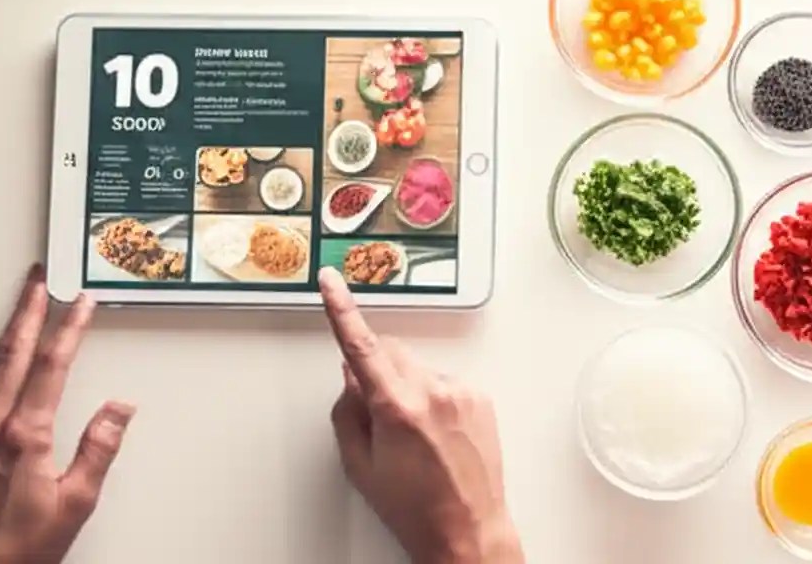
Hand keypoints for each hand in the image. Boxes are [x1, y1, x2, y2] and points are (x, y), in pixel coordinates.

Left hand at [0, 264, 134, 563]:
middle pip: (9, 357)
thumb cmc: (20, 549)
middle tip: (37, 281)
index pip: (52, 368)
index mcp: (25, 438)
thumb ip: (98, 451)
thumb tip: (120, 407)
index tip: (81, 303)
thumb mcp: (75, 505)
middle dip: (26, 314)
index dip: (69, 330)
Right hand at [318, 268, 523, 563]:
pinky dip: (433, 396)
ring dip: (407, 386)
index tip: (331, 280)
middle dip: (376, 369)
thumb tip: (351, 373)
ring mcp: (461, 392)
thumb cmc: (413, 508)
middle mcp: (433, 392)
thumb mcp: (361, 464)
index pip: (360, 346)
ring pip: (418, 367)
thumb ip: (349, 410)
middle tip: (376, 412)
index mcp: (397, 408)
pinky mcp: (480, 396)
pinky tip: (437, 433)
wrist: (468, 529)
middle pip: (390, 352)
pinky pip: (444, 380)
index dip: (341, 309)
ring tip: (414, 435)